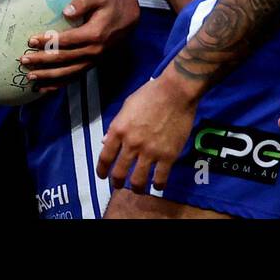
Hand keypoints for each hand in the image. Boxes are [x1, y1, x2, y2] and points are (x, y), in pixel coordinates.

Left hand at [19, 0, 140, 91]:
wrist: (129, 17)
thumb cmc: (111, 4)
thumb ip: (83, 2)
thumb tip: (66, 11)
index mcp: (94, 34)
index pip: (66, 40)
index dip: (47, 41)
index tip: (31, 40)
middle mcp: (94, 51)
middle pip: (63, 58)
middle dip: (42, 60)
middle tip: (24, 59)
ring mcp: (93, 60)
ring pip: (67, 72)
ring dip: (48, 76)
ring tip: (30, 76)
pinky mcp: (92, 64)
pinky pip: (74, 78)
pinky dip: (59, 85)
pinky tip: (44, 88)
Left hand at [96, 74, 196, 191]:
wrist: (177, 91)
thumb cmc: (151, 93)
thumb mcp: (127, 106)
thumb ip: (116, 125)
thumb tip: (105, 141)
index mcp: (119, 130)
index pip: (105, 157)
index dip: (102, 170)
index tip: (103, 176)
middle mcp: (131, 144)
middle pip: (119, 173)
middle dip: (117, 182)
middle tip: (119, 185)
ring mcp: (150, 152)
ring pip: (138, 180)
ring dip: (136, 188)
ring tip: (138, 189)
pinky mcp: (168, 155)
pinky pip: (161, 178)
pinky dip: (158, 185)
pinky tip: (158, 185)